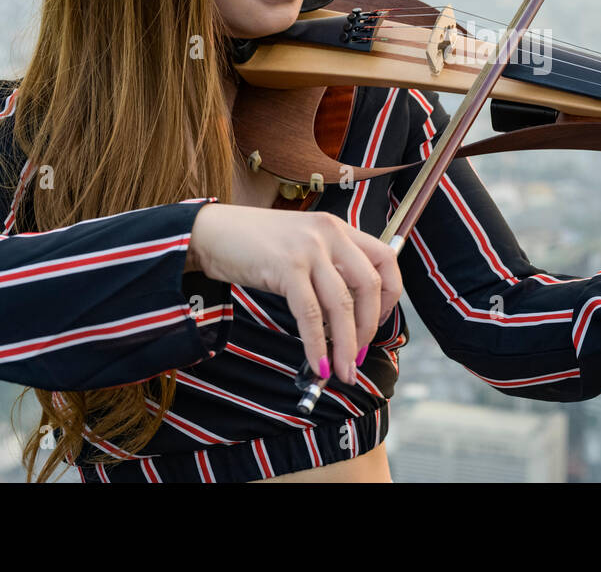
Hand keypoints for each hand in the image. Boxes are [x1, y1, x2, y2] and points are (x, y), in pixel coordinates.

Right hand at [187, 204, 401, 384]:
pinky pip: (310, 314)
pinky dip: (317, 345)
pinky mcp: (286, 268)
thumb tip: (349, 317)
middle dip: (369, 328)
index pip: (386, 259)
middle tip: (358, 354)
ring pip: (341, 305)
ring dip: (346, 345)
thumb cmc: (255, 244)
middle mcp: (330, 234)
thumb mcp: (302, 245)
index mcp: (339, 229)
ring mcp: (308, 249)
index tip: (377, 322)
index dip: (389, 296)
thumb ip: (329, 268)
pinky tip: (318, 364)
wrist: (210, 232)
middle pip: (369, 286)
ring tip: (343, 371)